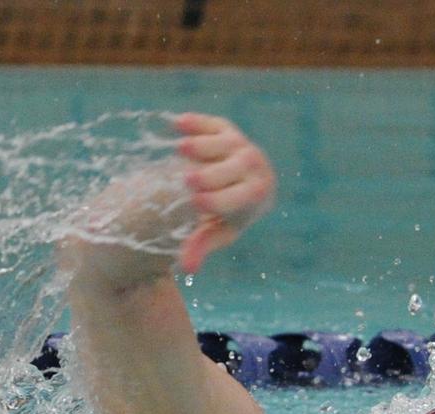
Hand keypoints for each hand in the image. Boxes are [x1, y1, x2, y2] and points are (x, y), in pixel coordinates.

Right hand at [174, 113, 276, 273]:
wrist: (246, 181)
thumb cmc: (229, 213)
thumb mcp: (216, 231)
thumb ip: (201, 246)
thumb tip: (187, 270)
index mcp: (256, 195)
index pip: (241, 197)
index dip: (219, 200)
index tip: (196, 202)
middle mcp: (254, 166)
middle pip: (233, 169)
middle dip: (210, 175)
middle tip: (187, 180)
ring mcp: (241, 144)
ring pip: (223, 143)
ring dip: (202, 145)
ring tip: (180, 150)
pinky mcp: (227, 129)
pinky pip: (214, 124)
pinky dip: (197, 123)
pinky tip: (177, 123)